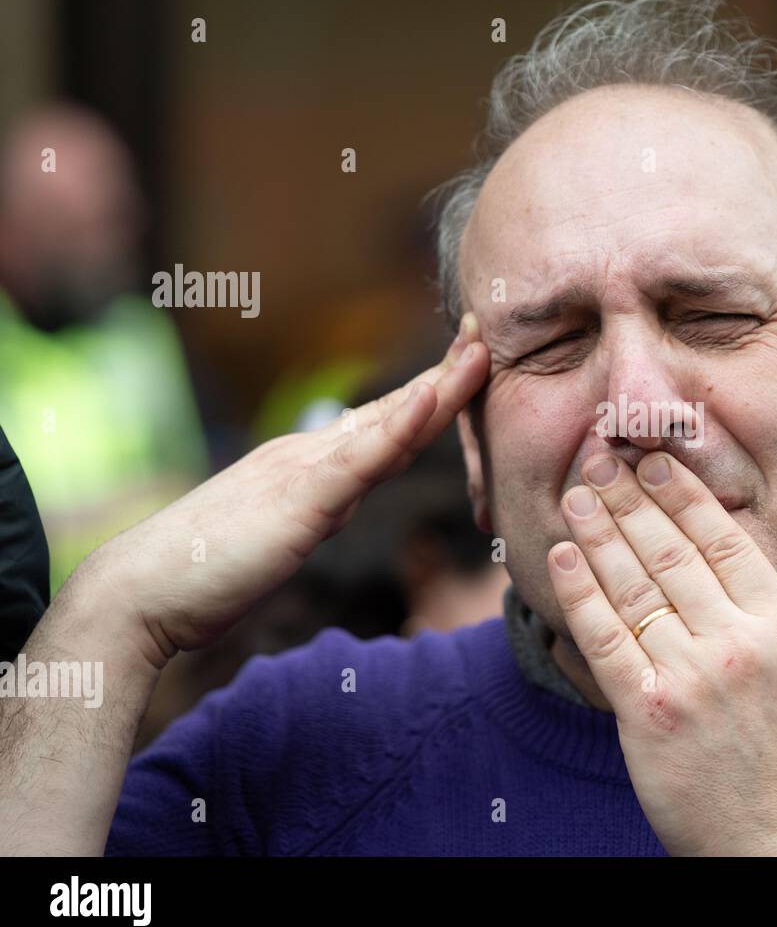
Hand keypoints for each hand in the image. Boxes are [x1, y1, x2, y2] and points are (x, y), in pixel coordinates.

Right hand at [87, 315, 488, 666]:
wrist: (141, 593)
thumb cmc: (204, 571)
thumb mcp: (277, 534)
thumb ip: (312, 512)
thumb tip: (339, 504)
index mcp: (307, 466)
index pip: (382, 425)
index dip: (428, 396)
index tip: (465, 366)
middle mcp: (309, 455)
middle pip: (393, 411)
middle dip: (445, 375)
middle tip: (484, 333)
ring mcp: (304, 472)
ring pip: (388, 423)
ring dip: (439, 386)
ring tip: (477, 349)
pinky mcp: (299, 500)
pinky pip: (359, 459)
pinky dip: (399, 426)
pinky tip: (431, 398)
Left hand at [546, 451, 776, 855]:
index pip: (728, 544)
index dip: (686, 497)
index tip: (657, 463)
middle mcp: (738, 644)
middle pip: (673, 553)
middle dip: (632, 499)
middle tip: (601, 458)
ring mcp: (691, 677)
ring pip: (635, 587)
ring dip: (599, 532)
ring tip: (576, 493)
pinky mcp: (649, 714)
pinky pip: (605, 640)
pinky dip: (580, 594)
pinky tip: (563, 557)